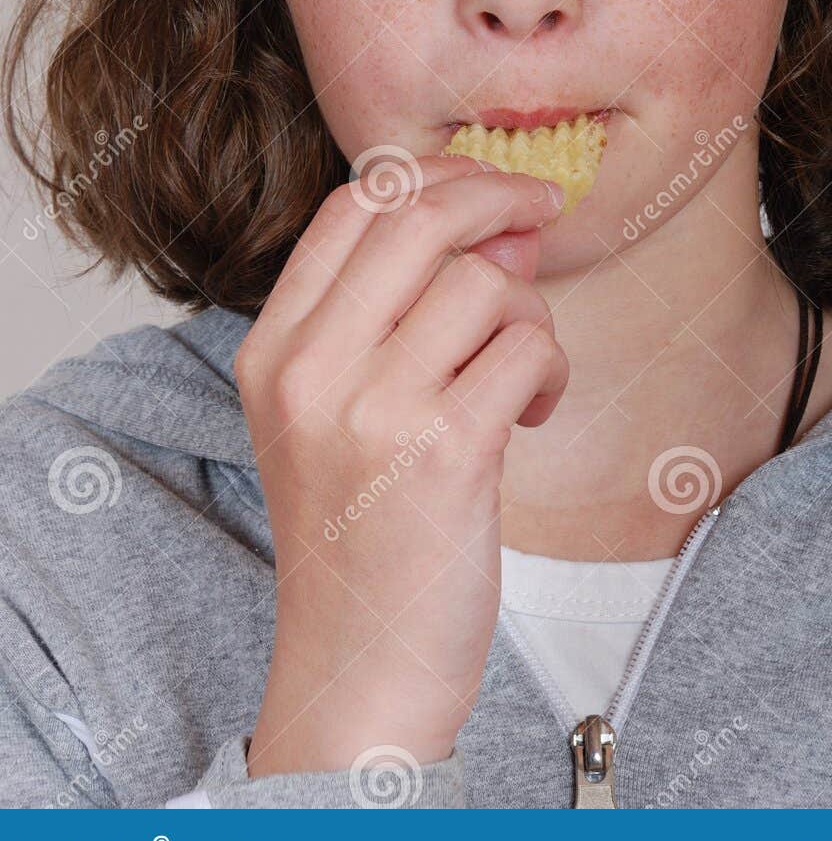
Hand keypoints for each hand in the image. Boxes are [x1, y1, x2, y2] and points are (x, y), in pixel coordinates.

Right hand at [237, 155, 568, 776]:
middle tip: (542, 210)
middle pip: (419, 214)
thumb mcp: (342, 413)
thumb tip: (504, 218)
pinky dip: (549, 366)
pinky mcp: (445, 453)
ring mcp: (373, 411)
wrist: (360, 666)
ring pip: (487, 281)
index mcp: (274, 351)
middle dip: (499, 193)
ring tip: (520, 371)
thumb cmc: (362, 533)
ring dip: (530, 311)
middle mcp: (311, 370)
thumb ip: (405, 312)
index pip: (352, 204)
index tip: (488, 184)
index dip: (435, 173)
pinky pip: (528, 346)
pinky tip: (531, 409)